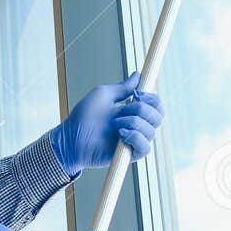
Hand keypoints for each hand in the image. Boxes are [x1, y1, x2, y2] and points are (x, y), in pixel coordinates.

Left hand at [50, 71, 164, 176]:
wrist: (71, 137)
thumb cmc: (83, 117)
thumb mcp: (103, 95)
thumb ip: (122, 87)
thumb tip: (138, 75)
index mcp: (132, 111)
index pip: (156, 106)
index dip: (153, 98)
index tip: (139, 94)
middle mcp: (135, 126)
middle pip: (158, 117)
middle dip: (144, 109)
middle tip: (126, 108)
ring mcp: (133, 140)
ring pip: (151, 131)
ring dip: (134, 123)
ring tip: (115, 124)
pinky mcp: (129, 155)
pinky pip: (145, 148)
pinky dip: (135, 137)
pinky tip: (121, 133)